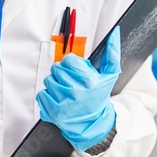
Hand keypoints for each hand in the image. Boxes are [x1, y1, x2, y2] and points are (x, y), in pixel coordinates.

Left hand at [36, 27, 120, 151]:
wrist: (93, 124)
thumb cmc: (99, 97)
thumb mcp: (109, 76)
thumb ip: (112, 53)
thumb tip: (115, 32)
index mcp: (89, 81)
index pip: (69, 59)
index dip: (72, 65)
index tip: (77, 73)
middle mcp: (76, 92)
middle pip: (57, 69)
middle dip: (63, 74)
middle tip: (72, 83)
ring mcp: (64, 103)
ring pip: (48, 80)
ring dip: (55, 84)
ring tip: (65, 92)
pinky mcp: (53, 112)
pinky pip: (41, 94)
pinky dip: (47, 96)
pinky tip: (58, 100)